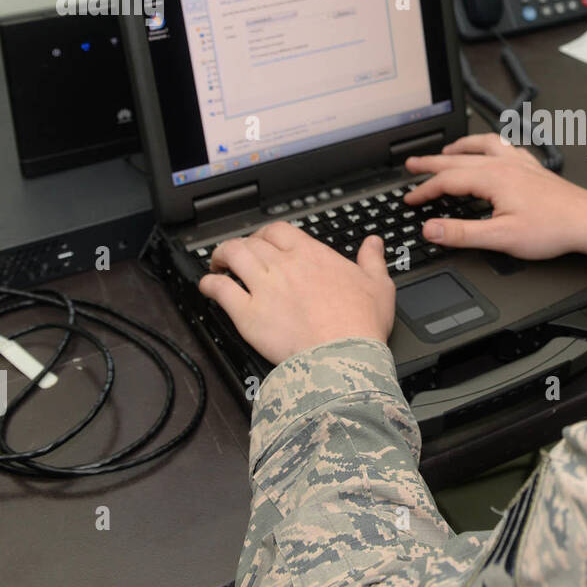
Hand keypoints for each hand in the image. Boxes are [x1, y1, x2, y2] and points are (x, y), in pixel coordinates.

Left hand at [198, 222, 395, 364]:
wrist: (344, 356)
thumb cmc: (361, 324)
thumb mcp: (379, 285)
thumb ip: (372, 260)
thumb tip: (374, 244)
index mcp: (312, 256)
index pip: (278, 231)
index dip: (265, 234)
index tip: (263, 242)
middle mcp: (284, 266)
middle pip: (251, 242)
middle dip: (241, 245)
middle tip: (237, 254)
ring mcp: (263, 288)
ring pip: (232, 257)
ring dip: (220, 257)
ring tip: (218, 264)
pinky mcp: (248, 314)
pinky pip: (220, 291)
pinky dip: (209, 284)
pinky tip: (208, 286)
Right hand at [403, 133, 586, 262]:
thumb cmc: (552, 229)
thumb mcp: (501, 237)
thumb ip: (462, 233)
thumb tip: (431, 229)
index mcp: (493, 178)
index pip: (447, 180)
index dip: (424, 190)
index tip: (409, 199)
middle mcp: (505, 165)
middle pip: (459, 159)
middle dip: (432, 163)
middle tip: (412, 164)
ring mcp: (520, 163)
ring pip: (483, 146)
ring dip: (461, 147)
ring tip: (447, 150)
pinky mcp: (533, 168)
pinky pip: (506, 147)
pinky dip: (490, 145)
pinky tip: (492, 150)